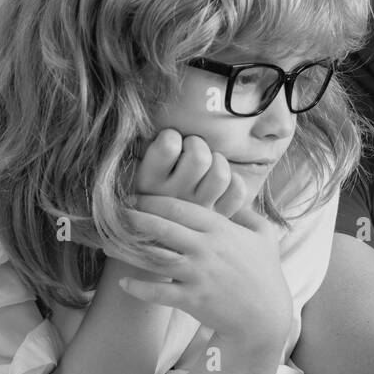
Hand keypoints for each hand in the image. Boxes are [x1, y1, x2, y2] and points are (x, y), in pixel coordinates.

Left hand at [111, 195, 292, 344]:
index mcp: (221, 230)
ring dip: (128, 250)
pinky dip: (139, 288)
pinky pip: (159, 292)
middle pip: (162, 228)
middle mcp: (206, 249)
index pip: (181, 208)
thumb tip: (235, 194)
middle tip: (113, 213)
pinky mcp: (192, 299)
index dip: (154, 200)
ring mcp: (198, 274)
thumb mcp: (265, 236)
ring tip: (107, 243)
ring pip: (155, 257)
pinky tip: (125, 282)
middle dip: (134, 218)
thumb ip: (247, 212)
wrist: (266, 316)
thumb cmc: (266, 274)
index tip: (134, 196)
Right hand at [133, 129, 249, 218]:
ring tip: (207, 166)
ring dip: (217, 162)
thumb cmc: (145, 201)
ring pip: (220, 172)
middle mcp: (174, 197)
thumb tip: (165, 126)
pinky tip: (221, 183)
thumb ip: (149, 153)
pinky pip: (237, 190)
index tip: (169, 145)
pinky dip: (234, 182)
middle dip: (197, 145)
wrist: (150, 246)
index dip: (172, 137)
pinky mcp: (218, 218)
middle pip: (200, 156)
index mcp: (148, 182)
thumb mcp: (136, 176)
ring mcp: (199, 209)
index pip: (169, 143)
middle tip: (190, 152)